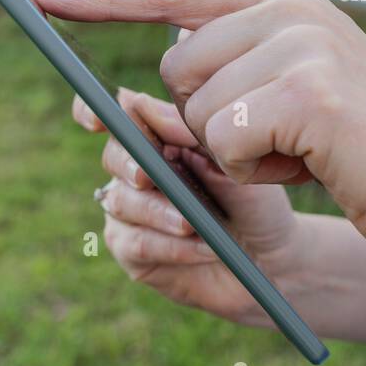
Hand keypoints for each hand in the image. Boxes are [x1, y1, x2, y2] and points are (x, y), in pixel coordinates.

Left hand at [36, 0, 365, 270]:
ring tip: (309, 150)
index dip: (104, 0)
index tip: (43, 2)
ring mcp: (300, 44)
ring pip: (195, 113)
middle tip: (285, 137)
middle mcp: (290, 7)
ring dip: (238, 151)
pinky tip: (313, 165)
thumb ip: (237, 67)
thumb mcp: (298, 92)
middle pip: (175, 72)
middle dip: (211, 122)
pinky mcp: (305, 92)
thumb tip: (155, 74)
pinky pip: (224, 142)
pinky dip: (256, 170)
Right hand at [77, 88, 307, 324]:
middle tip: (148, 176)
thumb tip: (139, 105)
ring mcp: (131, 212)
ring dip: (159, 212)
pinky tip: (202, 247)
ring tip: (195, 224)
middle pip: (113, 156)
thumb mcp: (233, 165)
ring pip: (121, 202)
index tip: (96, 120)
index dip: (92, 111)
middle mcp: (139, 171)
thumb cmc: (255, 204)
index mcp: (162, 139)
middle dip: (131, 165)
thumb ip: (188, 135)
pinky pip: (133, 243)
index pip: (116, 116)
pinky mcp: (134, 252)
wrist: (272, 260)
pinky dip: (169, 246)